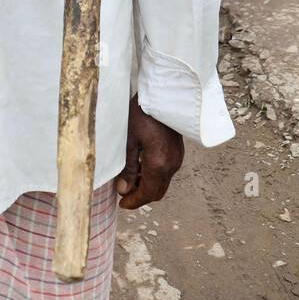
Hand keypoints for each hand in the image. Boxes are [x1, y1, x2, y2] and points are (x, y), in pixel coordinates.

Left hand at [115, 94, 182, 209]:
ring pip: (162, 183)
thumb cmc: (143, 114)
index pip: (147, 194)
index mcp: (158, 164)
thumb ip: (128, 168)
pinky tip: (140, 168)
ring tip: (129, 181)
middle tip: (123, 194)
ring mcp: (177, 159)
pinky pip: (166, 173)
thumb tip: (122, 190)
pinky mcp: (177, 152)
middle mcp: (171, 165)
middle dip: (140, 197)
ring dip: (147, 186)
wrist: (163, 95)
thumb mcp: (129, 140)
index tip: (121, 204)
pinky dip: (154, 177)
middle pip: (157, 192)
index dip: (134, 202)